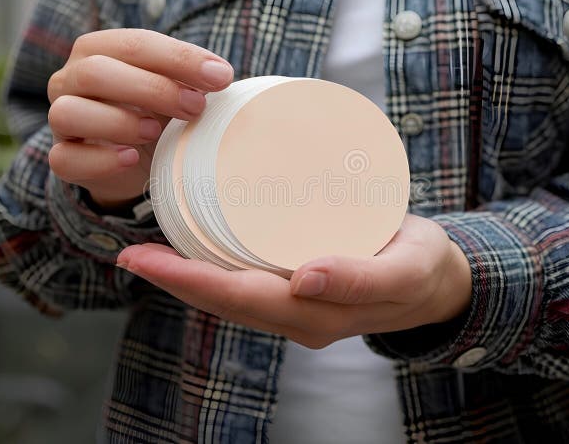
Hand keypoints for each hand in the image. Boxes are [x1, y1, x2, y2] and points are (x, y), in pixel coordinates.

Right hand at [47, 29, 233, 207]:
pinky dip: (100, 159)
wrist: (140, 160)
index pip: (134, 44)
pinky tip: (131, 157)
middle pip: (96, 72)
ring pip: (68, 113)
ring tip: (154, 131)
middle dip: (152, 88)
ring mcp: (60, 119)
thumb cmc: (158, 112)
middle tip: (195, 107)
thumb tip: (220, 74)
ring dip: (117, 121)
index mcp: (98, 50)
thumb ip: (192, 78)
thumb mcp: (176, 89)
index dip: (179, 58)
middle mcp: (70, 79)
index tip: (221, 77)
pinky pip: (65, 159)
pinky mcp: (63, 157)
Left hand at [116, 214, 471, 348]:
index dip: (186, 280)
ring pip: (229, 296)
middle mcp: (297, 317)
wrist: (439, 282)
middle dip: (173, 279)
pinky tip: (195, 250)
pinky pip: (247, 285)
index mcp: (316, 315)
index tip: (142, 258)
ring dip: (187, 278)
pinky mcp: (299, 292)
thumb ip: (360, 279)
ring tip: (147, 252)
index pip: (237, 298)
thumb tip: (304, 278)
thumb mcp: (404, 272)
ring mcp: (296, 308)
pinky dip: (214, 271)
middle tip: (130, 253)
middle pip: (222, 301)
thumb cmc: (424, 270)